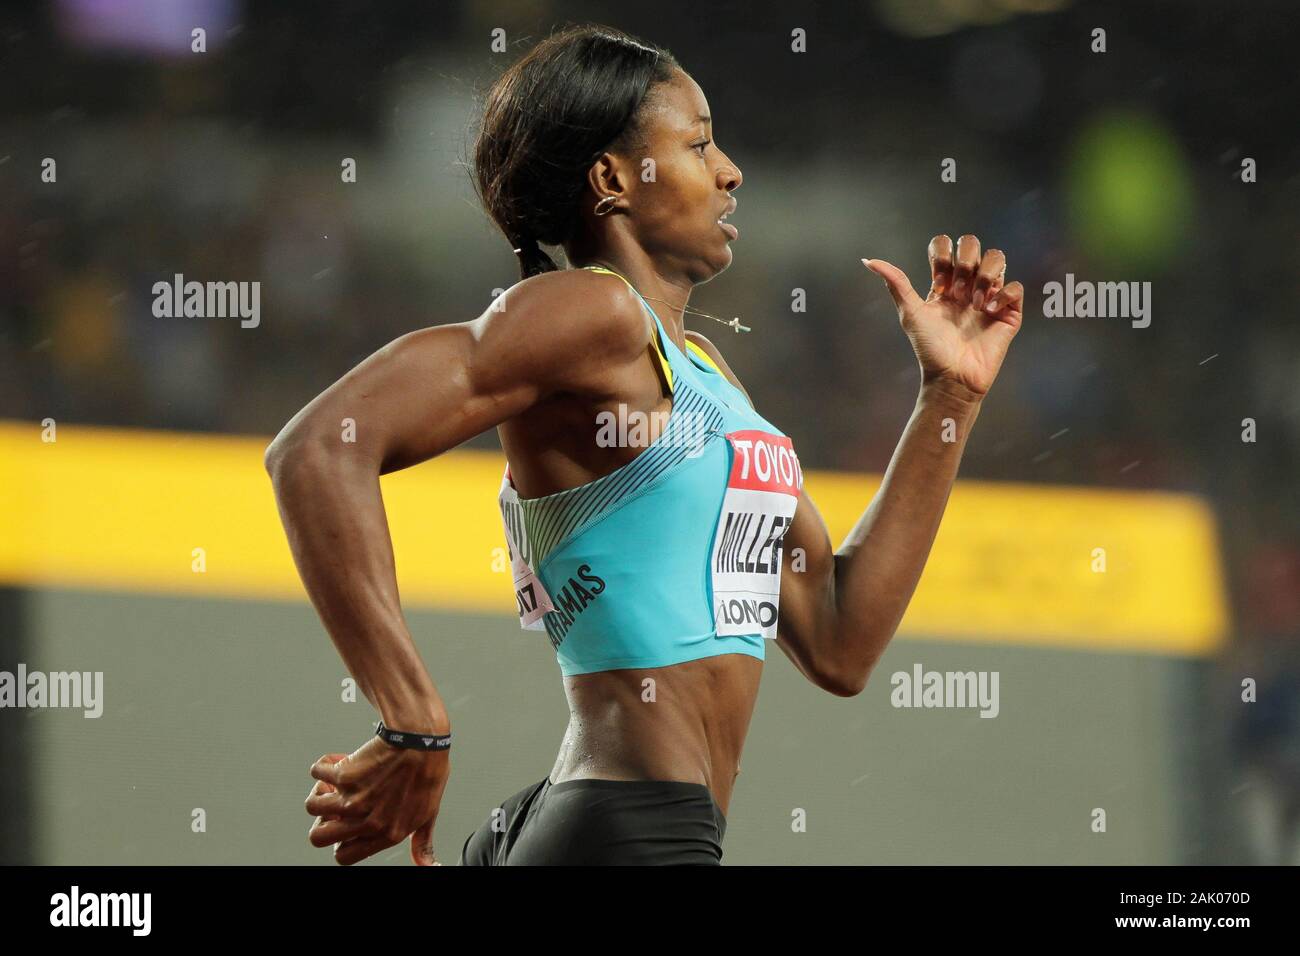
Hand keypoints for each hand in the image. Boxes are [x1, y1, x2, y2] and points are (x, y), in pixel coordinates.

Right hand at [304, 736, 449, 865]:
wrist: (422, 740)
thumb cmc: (428, 773)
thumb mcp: (428, 813)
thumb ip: (422, 843)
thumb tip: (429, 867)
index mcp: (387, 834)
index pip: (344, 857)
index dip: (339, 841)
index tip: (345, 825)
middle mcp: (368, 821)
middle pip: (318, 837)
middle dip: (321, 821)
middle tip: (332, 804)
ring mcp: (355, 799)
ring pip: (312, 806)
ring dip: (318, 791)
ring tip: (332, 781)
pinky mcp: (346, 776)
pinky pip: (317, 773)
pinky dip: (323, 765)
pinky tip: (337, 760)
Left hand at [864, 234, 1023, 398]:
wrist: (952, 377)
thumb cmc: (929, 348)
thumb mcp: (910, 312)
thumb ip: (895, 283)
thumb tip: (869, 261)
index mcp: (945, 282)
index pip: (946, 246)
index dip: (941, 257)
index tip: (937, 287)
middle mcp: (968, 284)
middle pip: (973, 245)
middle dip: (964, 263)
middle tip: (956, 293)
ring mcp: (990, 296)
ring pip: (996, 259)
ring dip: (983, 277)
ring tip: (973, 304)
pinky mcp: (1009, 312)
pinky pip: (1014, 287)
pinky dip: (1002, 295)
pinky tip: (988, 312)